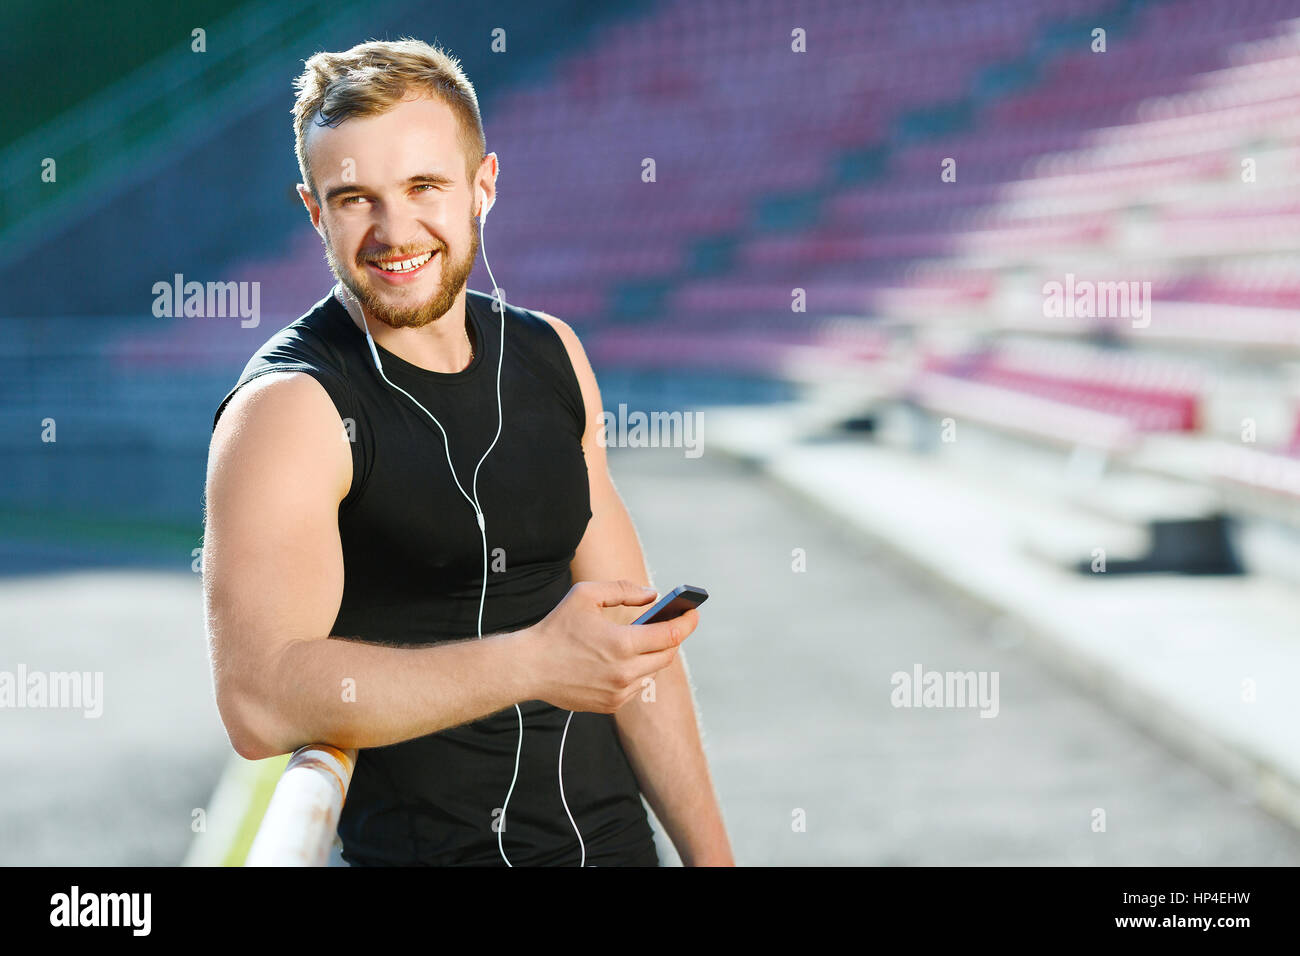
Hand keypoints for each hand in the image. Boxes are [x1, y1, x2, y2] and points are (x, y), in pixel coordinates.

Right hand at [528, 580, 698, 713]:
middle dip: (671, 638)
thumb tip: (652, 594)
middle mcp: (625, 672)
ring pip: (652, 672)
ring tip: (644, 639)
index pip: (670, 636)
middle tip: (669, 623)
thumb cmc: (557, 628)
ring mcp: (619, 692)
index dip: (686, 622)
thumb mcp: (586, 595)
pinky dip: (636, 672)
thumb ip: (623, 590)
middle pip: (666, 655)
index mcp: (622, 644)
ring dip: (652, 655)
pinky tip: (621, 660)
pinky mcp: (611, 705)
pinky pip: (636, 686)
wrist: (529, 668)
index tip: (693, 612)